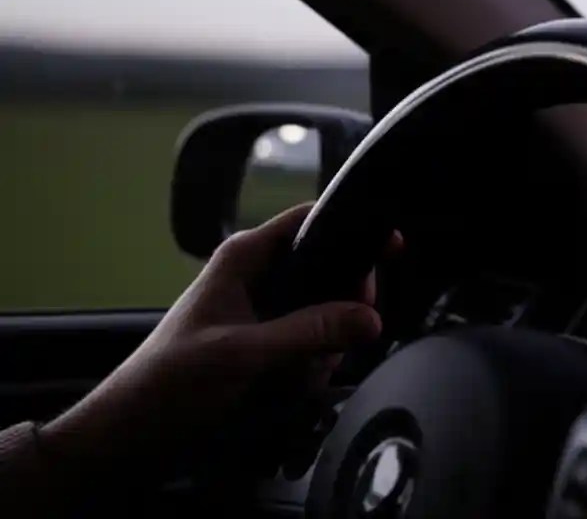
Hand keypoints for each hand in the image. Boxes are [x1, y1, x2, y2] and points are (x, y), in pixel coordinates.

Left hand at [39, 205, 386, 491]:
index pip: (310, 220)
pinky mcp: (265, 345)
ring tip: (300, 375)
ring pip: (325, 315)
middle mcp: (257, 278)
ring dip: (324, 347)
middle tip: (342, 336)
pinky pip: (310, 346)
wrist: (133, 432)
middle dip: (341, 308)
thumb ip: (310, 331)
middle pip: (329, 272)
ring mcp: (263, 313)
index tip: (387, 247)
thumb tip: (369, 319)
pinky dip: (311, 367)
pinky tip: (292, 387)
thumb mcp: (245, 352)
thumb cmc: (169, 382)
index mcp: (245, 258)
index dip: (350, 228)